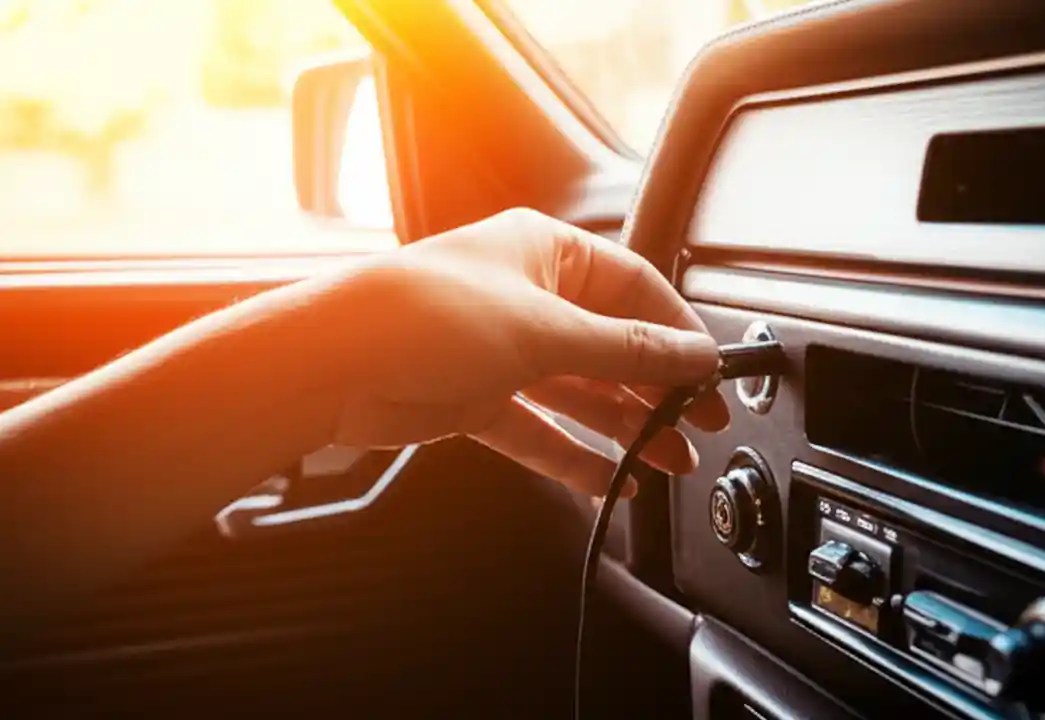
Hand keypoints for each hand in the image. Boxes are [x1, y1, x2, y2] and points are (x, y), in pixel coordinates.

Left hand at [331, 208, 729, 495]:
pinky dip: (574, 455)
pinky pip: (541, 429)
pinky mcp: (476, 398)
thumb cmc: (423, 315)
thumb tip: (693, 355)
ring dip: (624, 425)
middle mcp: (528, 296)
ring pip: (580, 391)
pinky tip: (609, 477)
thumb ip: (627, 351)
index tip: (711, 371)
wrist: (330, 363)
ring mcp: (502, 350)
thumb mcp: (545, 330)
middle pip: (612, 344)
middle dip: (657, 387)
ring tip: (667, 458)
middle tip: (698, 423)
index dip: (678, 331)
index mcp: (547, 252)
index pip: (636, 288)